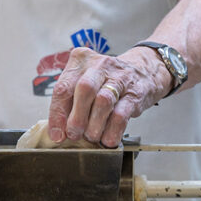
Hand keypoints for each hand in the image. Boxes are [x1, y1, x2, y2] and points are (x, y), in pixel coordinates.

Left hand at [47, 45, 173, 147]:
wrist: (143, 72)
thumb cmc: (107, 80)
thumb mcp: (86, 83)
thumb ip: (71, 103)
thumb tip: (59, 131)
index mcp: (81, 61)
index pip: (63, 87)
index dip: (58, 114)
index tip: (57, 134)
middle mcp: (99, 65)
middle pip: (84, 89)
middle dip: (77, 117)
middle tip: (74, 134)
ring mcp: (119, 78)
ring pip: (103, 101)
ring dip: (95, 125)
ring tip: (92, 137)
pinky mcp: (134, 93)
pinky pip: (121, 114)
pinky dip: (112, 130)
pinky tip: (108, 139)